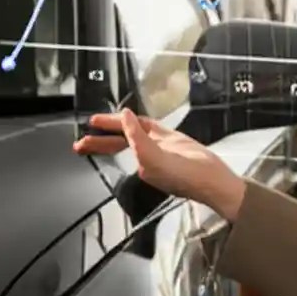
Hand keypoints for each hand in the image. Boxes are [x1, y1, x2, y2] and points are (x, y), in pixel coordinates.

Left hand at [72, 109, 247, 220]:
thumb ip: (137, 137)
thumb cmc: (186, 177)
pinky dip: (137, 122)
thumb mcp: (154, 157)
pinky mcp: (172, 139)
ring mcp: (160, 146)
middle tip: (83, 131)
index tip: (87, 133)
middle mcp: (147, 154)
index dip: (101, 139)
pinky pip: (149, 128)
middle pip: (119, 140)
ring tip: (98, 121)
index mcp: (141, 163)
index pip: (116, 147)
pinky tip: (128, 117)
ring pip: (133, 132)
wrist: (213, 179)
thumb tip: (124, 117)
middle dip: (101, 136)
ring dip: (116, 125)